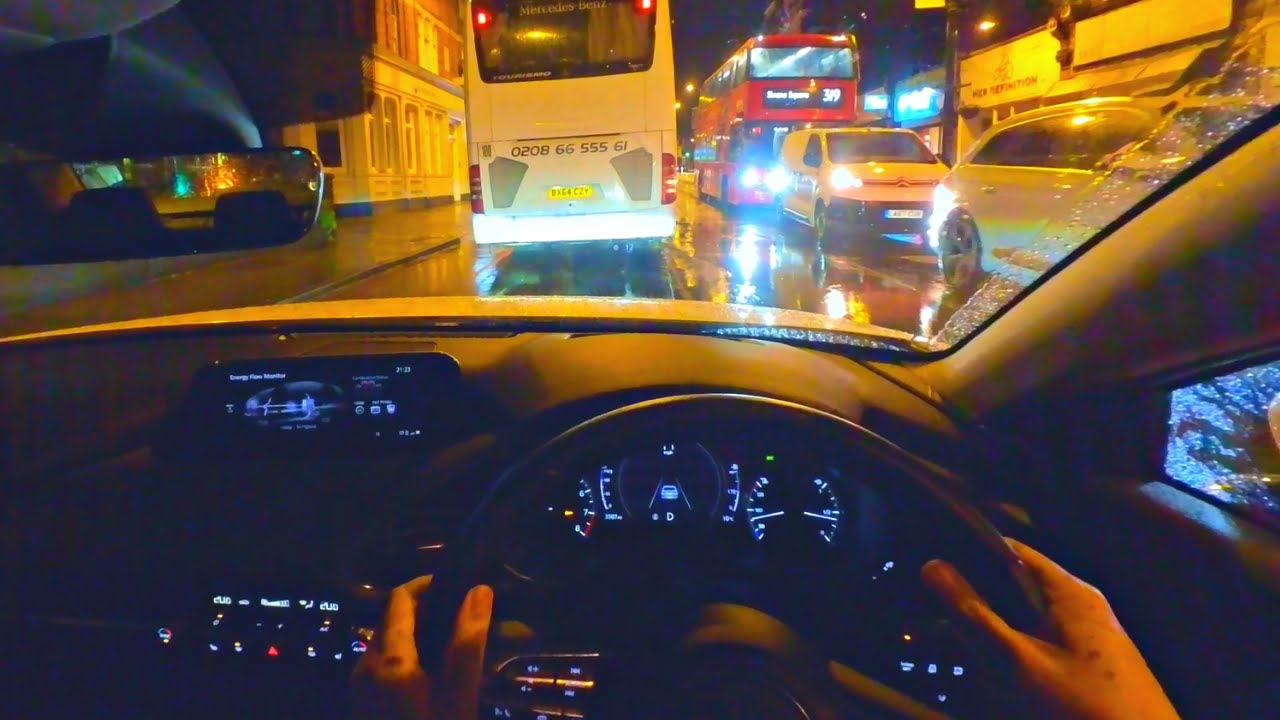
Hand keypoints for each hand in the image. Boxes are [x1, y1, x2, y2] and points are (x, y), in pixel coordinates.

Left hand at [352, 577, 493, 719]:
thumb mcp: (458, 699)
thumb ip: (466, 645)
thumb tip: (479, 591)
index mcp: (387, 659)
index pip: (400, 597)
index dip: (430, 584)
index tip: (463, 589)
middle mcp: (365, 664)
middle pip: (394, 617)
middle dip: (429, 610)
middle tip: (467, 620)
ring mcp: (361, 684)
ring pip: (391, 640)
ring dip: (421, 633)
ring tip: (457, 646)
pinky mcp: (365, 700)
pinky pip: (386, 662)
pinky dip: (411, 655)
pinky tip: (437, 673)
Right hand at [921, 538, 1179, 719]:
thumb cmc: (1082, 707)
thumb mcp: (1018, 663)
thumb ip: (974, 614)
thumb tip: (931, 565)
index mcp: (1069, 592)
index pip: (1009, 550)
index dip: (966, 553)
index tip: (927, 568)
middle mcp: (1081, 605)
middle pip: (1014, 585)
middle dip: (974, 599)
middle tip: (930, 614)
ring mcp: (1088, 637)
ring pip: (1024, 619)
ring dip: (991, 631)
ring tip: (951, 646)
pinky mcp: (1090, 665)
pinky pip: (1040, 644)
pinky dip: (1012, 652)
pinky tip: (991, 674)